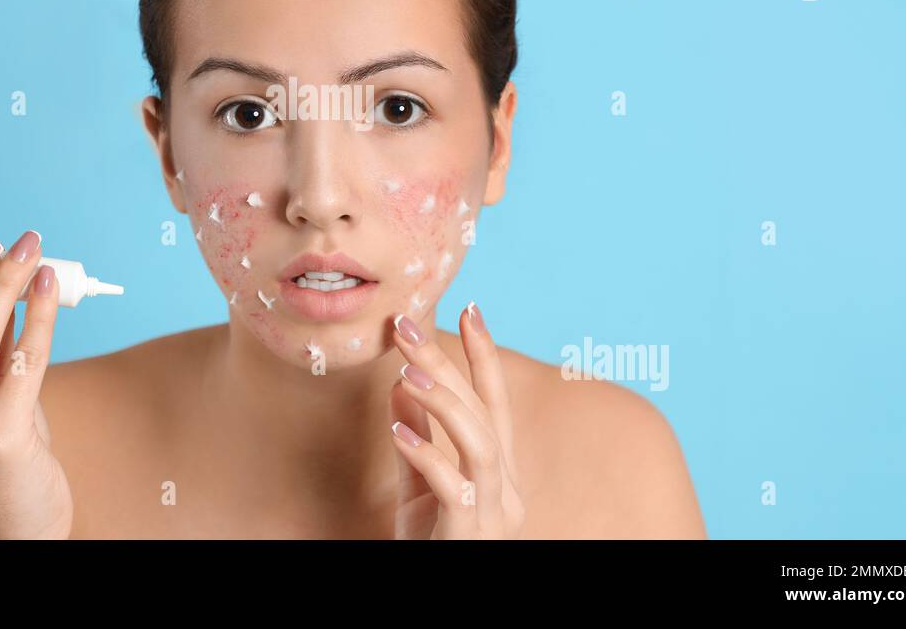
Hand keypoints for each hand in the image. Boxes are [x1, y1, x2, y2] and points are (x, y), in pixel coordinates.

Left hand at [388, 302, 525, 538]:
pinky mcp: (471, 540)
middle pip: (484, 415)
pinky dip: (428, 456)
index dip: (484, 355)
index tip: (472, 305)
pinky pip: (455, 491)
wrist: (434, 599)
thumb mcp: (419, 488)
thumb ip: (417, 438)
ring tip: (408, 370)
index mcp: (499, 474)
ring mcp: (494, 517)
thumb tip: (403, 383)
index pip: (495, 403)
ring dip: (446, 403)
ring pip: (482, 447)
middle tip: (407, 326)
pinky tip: (398, 429)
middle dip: (448, 365)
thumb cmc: (430, 547)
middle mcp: (507, 491)